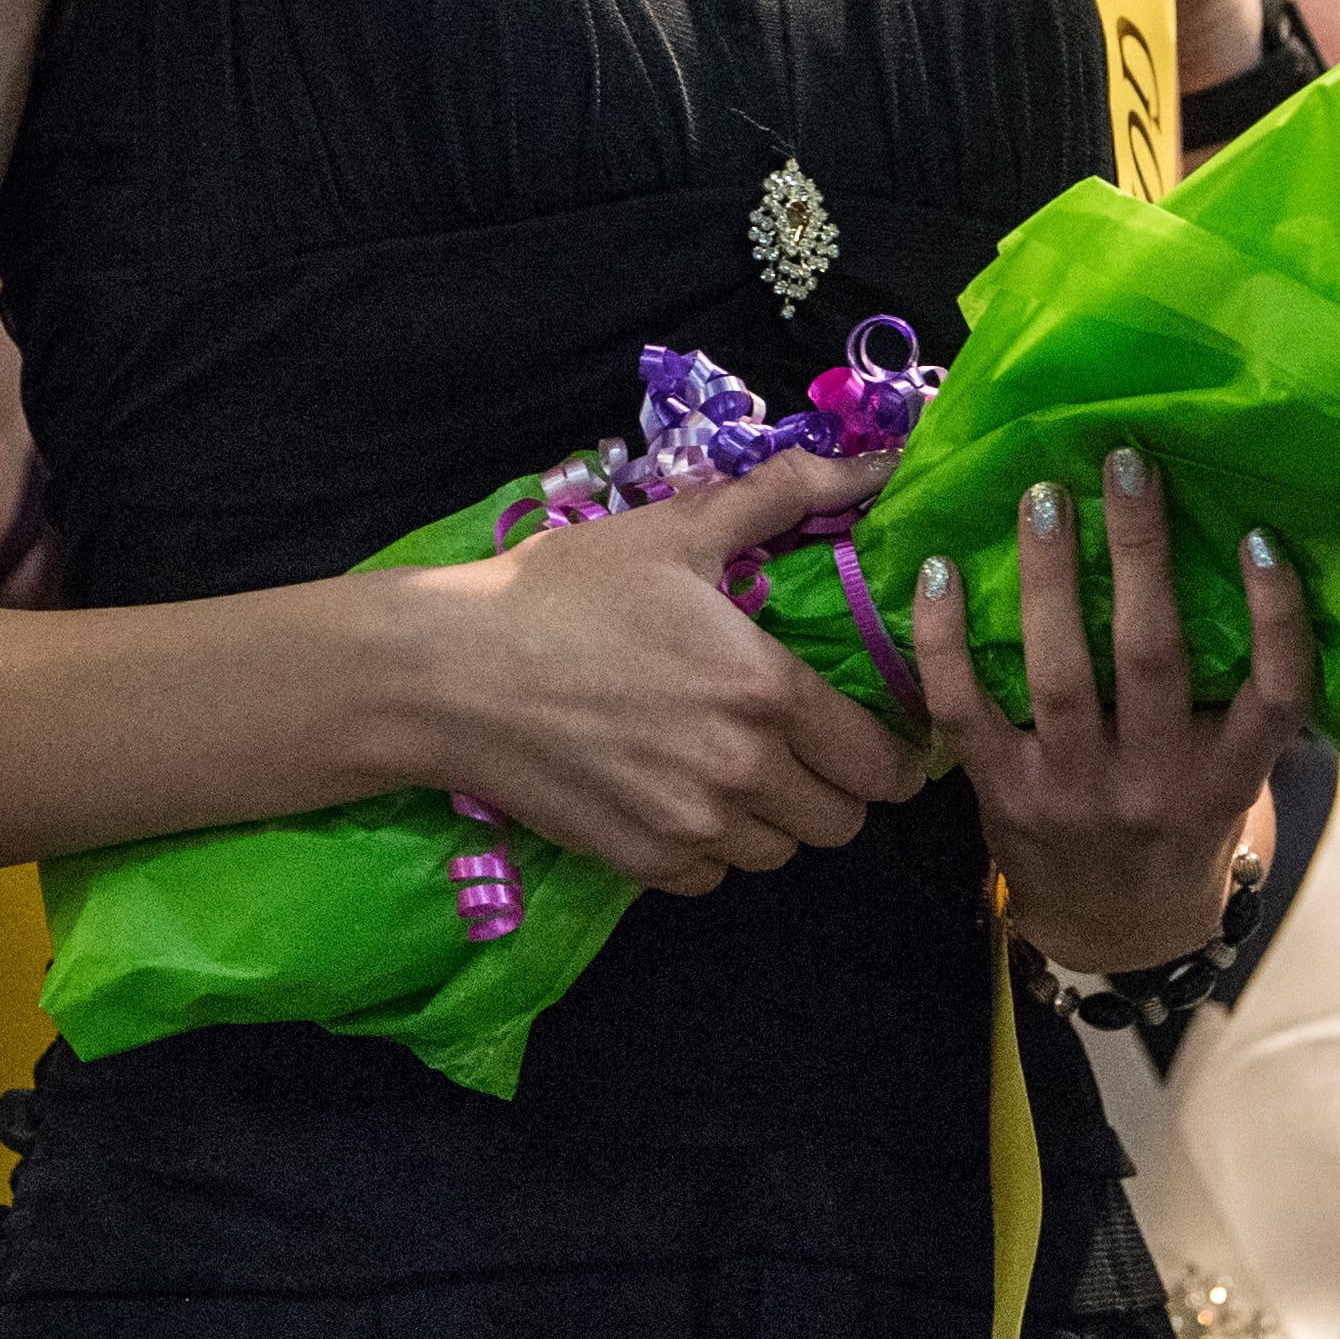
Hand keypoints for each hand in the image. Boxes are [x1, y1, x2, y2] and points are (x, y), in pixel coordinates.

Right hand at [416, 449, 929, 894]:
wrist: (452, 670)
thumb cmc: (564, 590)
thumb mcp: (677, 530)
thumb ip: (786, 496)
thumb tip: (878, 463)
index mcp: (765, 690)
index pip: (880, 761)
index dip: (888, 748)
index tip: (867, 729)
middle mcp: (742, 772)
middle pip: (843, 820)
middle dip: (834, 785)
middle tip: (799, 744)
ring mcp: (691, 826)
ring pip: (779, 851)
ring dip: (771, 817)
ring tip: (730, 764)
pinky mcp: (641, 862)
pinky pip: (713, 875)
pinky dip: (708, 845)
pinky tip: (675, 792)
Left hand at [916, 442, 1314, 972]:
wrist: (1118, 932)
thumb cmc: (1181, 823)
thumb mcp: (1230, 775)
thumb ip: (1234, 695)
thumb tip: (1237, 553)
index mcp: (1229, 773)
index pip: (1273, 692)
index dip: (1273, 613)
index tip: (1256, 532)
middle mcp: (1158, 783)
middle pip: (1153, 654)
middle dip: (1139, 551)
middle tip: (1125, 461)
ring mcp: (1076, 791)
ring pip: (1061, 672)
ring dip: (1047, 575)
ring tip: (1041, 495)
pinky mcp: (1004, 796)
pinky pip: (968, 707)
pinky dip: (947, 639)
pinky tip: (939, 570)